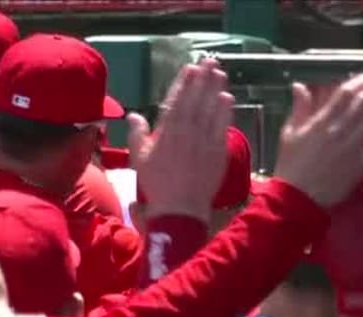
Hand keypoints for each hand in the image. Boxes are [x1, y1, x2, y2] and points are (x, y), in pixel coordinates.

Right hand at [129, 60, 233, 221]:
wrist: (180, 208)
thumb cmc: (156, 184)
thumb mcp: (139, 157)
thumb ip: (137, 134)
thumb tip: (134, 115)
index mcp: (167, 131)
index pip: (176, 100)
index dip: (184, 82)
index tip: (190, 67)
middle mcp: (187, 132)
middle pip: (196, 100)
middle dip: (203, 79)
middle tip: (210, 62)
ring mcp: (204, 141)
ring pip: (211, 110)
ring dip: (216, 90)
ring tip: (220, 74)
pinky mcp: (218, 152)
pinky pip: (223, 127)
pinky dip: (225, 112)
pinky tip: (228, 99)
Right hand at [275, 74, 362, 207]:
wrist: (296, 196)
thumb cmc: (291, 165)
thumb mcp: (290, 132)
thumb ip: (299, 108)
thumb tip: (299, 85)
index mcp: (320, 121)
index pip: (344, 94)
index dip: (361, 82)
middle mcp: (337, 130)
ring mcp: (349, 147)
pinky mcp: (359, 165)